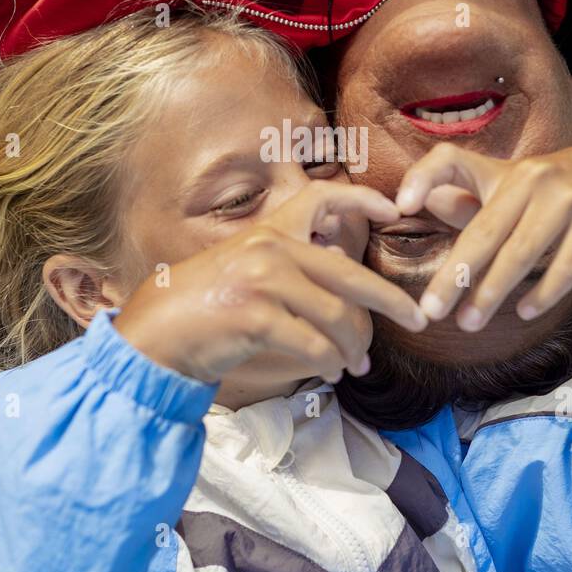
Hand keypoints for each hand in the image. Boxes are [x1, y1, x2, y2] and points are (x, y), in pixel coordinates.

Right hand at [113, 181, 427, 384]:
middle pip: (349, 275)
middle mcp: (269, 249)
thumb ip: (289, 268)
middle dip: (390, 301)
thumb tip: (346, 291)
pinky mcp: (255, 316)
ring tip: (356, 365)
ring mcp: (262, 281)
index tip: (396, 210)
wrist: (154, 335)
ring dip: (354, 348)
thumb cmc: (203, 311)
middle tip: (417, 320)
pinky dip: (329, 364)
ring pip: (337, 317)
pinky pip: (314, 345)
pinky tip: (330, 372)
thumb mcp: (244, 272)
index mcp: (269, 232)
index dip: (363, 199)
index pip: (321, 199)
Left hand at [396, 143, 571, 335]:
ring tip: (469, 324)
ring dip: (493, 292)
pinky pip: (565, 265)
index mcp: (502, 171)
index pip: (451, 159)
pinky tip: (522, 313)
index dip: (423, 177)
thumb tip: (427, 205)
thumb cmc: (555, 200)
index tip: (400, 206)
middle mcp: (532, 177)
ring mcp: (568, 197)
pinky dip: (543, 292)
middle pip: (484, 229)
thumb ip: (471, 203)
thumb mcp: (513, 196)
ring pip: (522, 252)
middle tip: (430, 311)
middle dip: (455, 274)